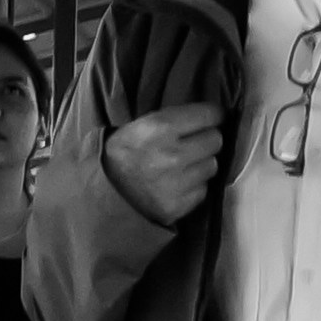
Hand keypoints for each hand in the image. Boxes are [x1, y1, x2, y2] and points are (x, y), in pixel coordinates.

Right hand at [103, 102, 228, 225]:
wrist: (104, 193)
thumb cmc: (123, 153)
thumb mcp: (141, 125)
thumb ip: (175, 118)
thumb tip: (212, 115)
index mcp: (161, 127)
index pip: (210, 114)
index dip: (213, 115)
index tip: (211, 118)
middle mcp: (173, 154)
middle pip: (216, 140)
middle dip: (207, 140)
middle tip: (193, 144)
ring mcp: (178, 183)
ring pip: (212, 166)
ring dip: (201, 164)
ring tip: (183, 166)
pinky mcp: (179, 205)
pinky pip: (203, 190)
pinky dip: (194, 186)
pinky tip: (178, 184)